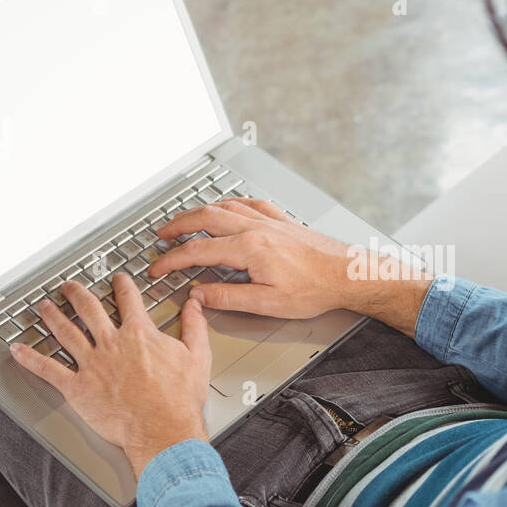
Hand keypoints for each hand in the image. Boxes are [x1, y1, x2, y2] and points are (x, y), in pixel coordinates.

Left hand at [9, 272, 211, 476]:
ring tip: (44, 306)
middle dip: (76, 294)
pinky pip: (48, 369)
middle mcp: (111, 344)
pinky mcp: (77, 387)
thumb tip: (195, 304)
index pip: (128, 300)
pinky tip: (18, 350)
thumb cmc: (180, 399)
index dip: (122, 286)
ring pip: (65, 332)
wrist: (164, 429)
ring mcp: (92, 364)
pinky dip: (30, 358)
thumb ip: (194, 326)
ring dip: (52, 316)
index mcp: (139, 334)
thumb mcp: (197, 356)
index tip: (118, 280)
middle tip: (68, 287)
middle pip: (88, 309)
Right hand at [148, 198, 432, 334]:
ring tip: (186, 221)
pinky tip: (228, 208)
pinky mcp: (283, 221)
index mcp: (249, 249)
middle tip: (161, 236)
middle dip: (177, 226)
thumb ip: (228, 297)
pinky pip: (249, 204)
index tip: (158, 268)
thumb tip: (198, 295)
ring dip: (200, 212)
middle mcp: (257, 228)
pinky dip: (230, 204)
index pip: (198, 251)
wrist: (348, 275)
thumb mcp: (267, 303)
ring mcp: (270, 221)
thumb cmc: (315, 290)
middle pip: (205, 218)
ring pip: (225, 207)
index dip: (172, 260)